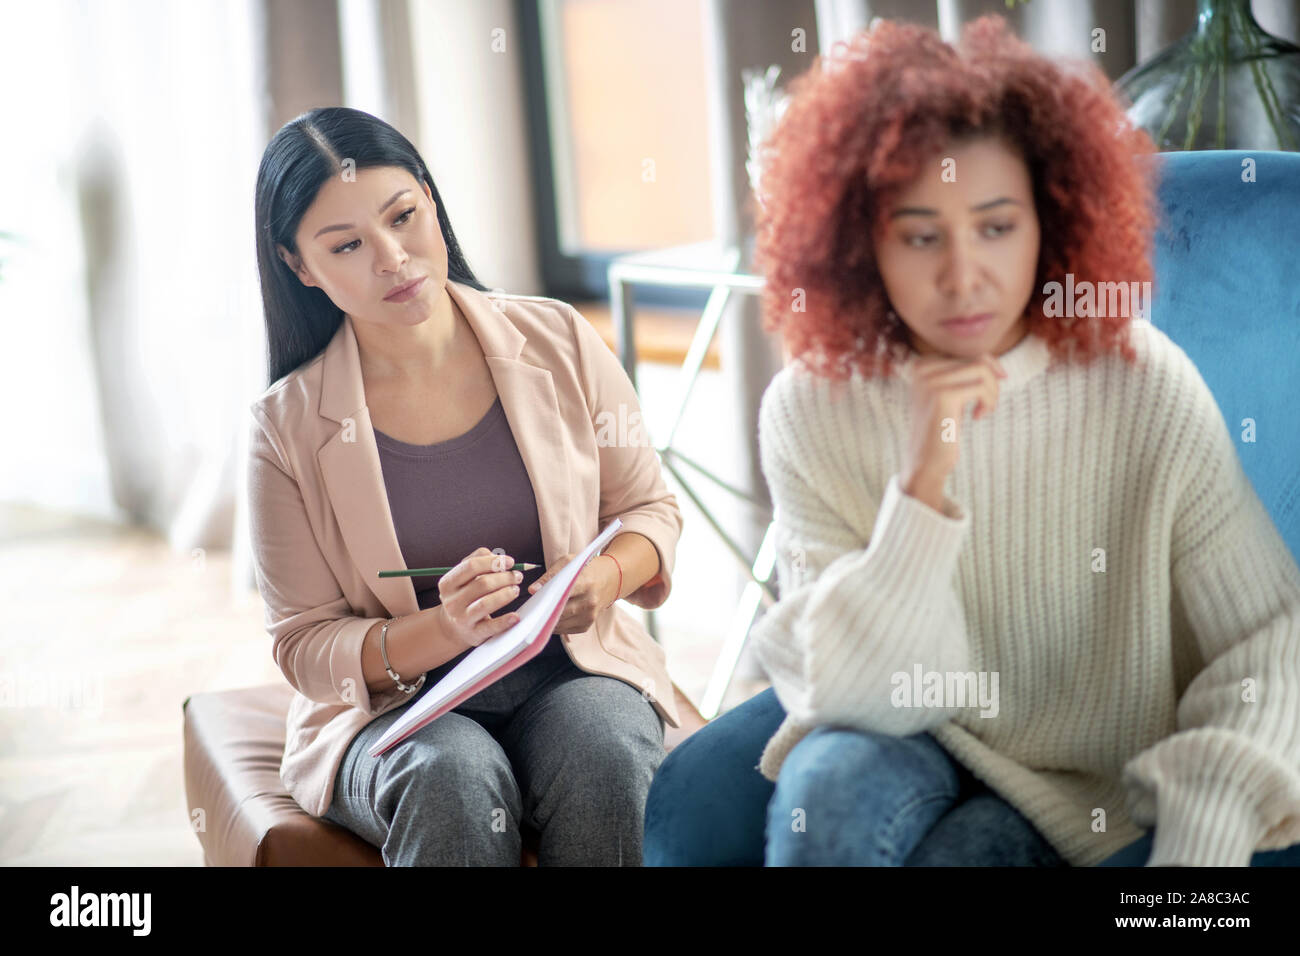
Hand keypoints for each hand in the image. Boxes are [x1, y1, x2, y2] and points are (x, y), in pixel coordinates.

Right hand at [435, 547, 523, 651]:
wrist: (452, 627)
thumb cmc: (463, 596)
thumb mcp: (463, 578)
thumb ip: (477, 560)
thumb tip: (495, 556)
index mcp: (448, 583)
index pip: (471, 566)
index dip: (493, 562)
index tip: (510, 561)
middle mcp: (452, 601)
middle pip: (482, 584)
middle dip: (504, 577)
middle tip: (517, 576)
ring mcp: (462, 618)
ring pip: (486, 603)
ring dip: (505, 594)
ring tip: (515, 590)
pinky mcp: (474, 633)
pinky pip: (491, 626)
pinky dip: (505, 621)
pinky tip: (515, 616)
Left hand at [526, 552, 617, 634]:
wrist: (611, 579)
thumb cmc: (587, 568)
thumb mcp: (569, 562)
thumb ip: (550, 575)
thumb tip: (533, 589)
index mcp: (586, 583)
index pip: (564, 593)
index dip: (547, 597)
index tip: (533, 598)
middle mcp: (590, 602)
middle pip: (561, 612)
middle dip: (543, 612)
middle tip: (528, 610)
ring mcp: (590, 616)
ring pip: (561, 624)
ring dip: (547, 622)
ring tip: (534, 615)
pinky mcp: (587, 625)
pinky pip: (566, 630)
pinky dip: (555, 625)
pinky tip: (547, 619)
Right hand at [901, 352, 1006, 508]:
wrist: (924, 461)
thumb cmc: (941, 429)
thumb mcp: (951, 394)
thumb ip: (964, 374)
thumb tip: (994, 362)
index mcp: (921, 365)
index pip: (969, 355)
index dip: (988, 375)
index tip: (984, 398)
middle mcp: (922, 368)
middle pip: (979, 361)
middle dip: (992, 385)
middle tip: (986, 407)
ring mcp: (930, 381)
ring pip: (984, 370)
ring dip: (993, 393)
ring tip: (985, 411)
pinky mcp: (942, 395)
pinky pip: (983, 386)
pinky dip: (989, 402)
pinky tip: (978, 417)